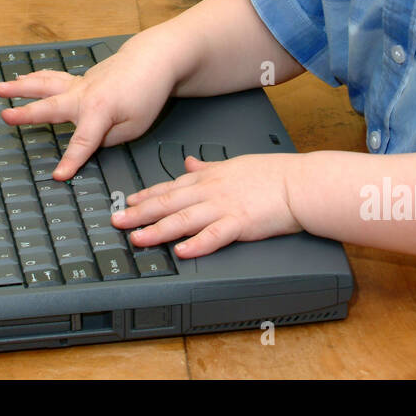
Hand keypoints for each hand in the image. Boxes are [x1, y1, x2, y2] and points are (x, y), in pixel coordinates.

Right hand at [0, 37, 178, 179]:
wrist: (153, 60)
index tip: (58, 176)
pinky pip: (52, 79)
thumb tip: (88, 142)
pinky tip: (20, 80)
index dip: (70, 161)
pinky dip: (35, 79)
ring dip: (20, 88)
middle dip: (26, 113)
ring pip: (45, 85)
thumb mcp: (135, 126)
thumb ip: (107, 138)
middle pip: (51, 106)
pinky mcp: (79, 79)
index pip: (82, 142)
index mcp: (99, 110)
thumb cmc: (146, 92)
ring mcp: (79, 84)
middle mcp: (84, 95)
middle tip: (5, 117)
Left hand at [112, 154, 303, 258]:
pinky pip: (215, 235)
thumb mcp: (233, 163)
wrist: (299, 183)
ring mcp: (224, 207)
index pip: (169, 187)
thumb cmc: (271, 174)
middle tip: (117, 222)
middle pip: (168, 202)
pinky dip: (197, 244)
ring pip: (184, 219)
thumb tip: (188, 164)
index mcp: (208, 178)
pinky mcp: (241, 223)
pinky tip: (181, 251)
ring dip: (158, 229)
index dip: (144, 195)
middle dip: (139, 213)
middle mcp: (210, 191)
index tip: (125, 202)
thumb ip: (207, 166)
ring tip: (138, 238)